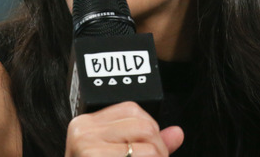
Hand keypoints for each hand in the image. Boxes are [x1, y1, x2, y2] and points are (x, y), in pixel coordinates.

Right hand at [65, 101, 183, 155]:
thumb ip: (146, 144)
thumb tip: (176, 133)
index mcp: (86, 125)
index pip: (131, 109)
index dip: (150, 129)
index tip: (151, 148)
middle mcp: (83, 131)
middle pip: (144, 126)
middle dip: (159, 149)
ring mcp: (87, 147)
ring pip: (148, 146)